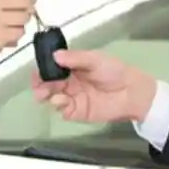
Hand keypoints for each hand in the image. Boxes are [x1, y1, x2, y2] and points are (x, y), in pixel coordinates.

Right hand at [0, 0, 35, 81]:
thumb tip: (24, 3)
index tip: (29, 3)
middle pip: (25, 0)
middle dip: (28, 10)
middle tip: (22, 18)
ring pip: (25, 17)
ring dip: (20, 26)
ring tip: (7, 32)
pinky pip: (20, 33)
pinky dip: (15, 38)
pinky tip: (4, 42)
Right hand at [31, 50, 156, 123]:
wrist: (131, 92)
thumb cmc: (114, 72)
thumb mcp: (95, 59)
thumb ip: (75, 58)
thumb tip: (54, 55)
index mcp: (72, 67)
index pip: (51, 68)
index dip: (42, 70)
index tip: (37, 72)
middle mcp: (68, 83)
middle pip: (47, 84)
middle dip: (40, 85)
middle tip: (39, 86)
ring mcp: (72, 98)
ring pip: (51, 97)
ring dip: (47, 95)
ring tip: (50, 94)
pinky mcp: (76, 112)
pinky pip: (62, 110)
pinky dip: (59, 105)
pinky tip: (63, 101)